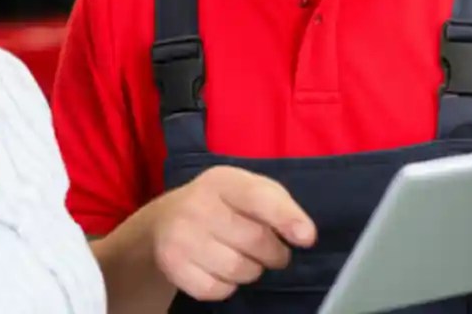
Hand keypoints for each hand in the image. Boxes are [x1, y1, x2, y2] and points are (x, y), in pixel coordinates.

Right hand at [150, 165, 316, 301]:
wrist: (165, 221)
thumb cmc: (221, 205)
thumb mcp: (246, 190)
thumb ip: (278, 205)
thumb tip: (304, 236)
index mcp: (221, 181)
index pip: (258, 197)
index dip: (286, 217)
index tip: (307, 238)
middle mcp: (197, 205)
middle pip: (255, 241)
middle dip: (274, 253)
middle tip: (273, 252)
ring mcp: (181, 237)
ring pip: (239, 270)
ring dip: (251, 270)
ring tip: (243, 257)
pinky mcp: (173, 266)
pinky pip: (218, 290)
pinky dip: (227, 286)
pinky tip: (220, 269)